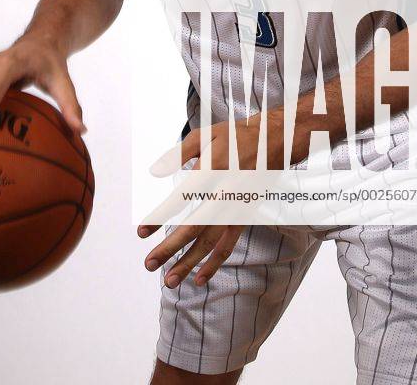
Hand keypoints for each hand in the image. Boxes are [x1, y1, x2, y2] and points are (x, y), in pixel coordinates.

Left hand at [137, 113, 283, 287]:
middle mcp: (225, 192)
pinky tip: (199, 278)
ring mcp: (237, 207)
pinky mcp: (245, 215)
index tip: (141, 232)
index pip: (181, 198)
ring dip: (190, 263)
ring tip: (170, 281)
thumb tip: (154, 172)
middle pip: (195, 227)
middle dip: (171, 248)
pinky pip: (229, 244)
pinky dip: (215, 262)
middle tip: (148, 264)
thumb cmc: (235, 136)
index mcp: (212, 169)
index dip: (160, 216)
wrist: (276, 141)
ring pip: (212, 241)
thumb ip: (178, 153)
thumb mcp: (206, 135)